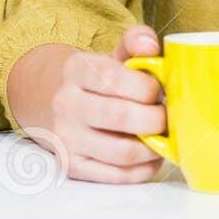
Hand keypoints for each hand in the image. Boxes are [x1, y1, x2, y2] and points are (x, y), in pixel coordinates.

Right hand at [36, 25, 166, 183]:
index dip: (148, 87)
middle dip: (156, 119)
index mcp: (75, 70)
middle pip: (121, 117)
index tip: (159, 91)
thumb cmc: (95, 82)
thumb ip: (135, 42)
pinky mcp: (72, 166)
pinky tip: (149, 156)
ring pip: (122, 152)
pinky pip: (118, 176)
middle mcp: (65, 103)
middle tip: (167, 117)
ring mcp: (66, 138)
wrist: (51, 103)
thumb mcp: (111, 56)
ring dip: (153, 148)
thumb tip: (150, 44)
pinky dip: (143, 169)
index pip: (116, 78)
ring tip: (161, 137)